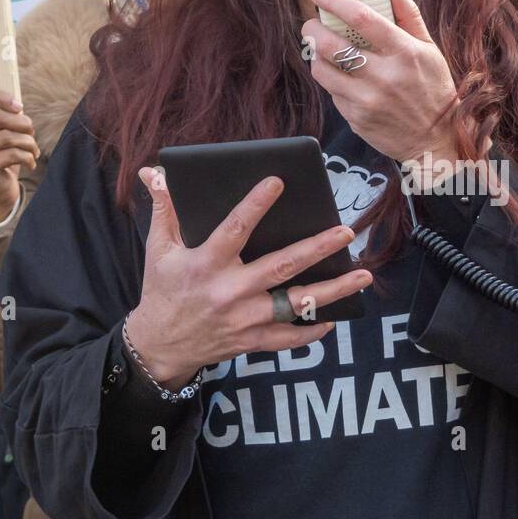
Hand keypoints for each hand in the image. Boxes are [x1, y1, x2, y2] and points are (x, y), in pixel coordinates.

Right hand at [0, 84, 38, 223]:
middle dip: (23, 123)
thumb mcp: (0, 132)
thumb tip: (18, 106)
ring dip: (28, 142)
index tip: (19, 106)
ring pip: (8, 136)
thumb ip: (4, 115)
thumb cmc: (0, 155)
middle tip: (32, 132)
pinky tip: (30, 162)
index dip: (1, 96)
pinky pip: (12, 154)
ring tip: (33, 149)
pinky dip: (27, 157)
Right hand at [124, 167, 372, 389]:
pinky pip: (289, 338)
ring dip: (333, 290)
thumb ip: (163, 209)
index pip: (235, 228)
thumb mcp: (158, 249)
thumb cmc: (162, 290)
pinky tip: (336, 316)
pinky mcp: (252, 341)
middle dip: (317, 248)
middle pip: (281, 266)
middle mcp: (230, 291)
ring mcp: (245, 319)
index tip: (277, 182)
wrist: (160, 346)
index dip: (255, 204)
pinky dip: (314, 330)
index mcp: (206, 263)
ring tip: (363, 275)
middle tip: (345, 231)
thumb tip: (155, 172)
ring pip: (297, 304)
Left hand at [302, 0, 460, 168]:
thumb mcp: (429, 50)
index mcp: (404, 52)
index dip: (333, 0)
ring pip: (322, 69)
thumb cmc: (433, 89)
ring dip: (315, 54)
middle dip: (312, 28)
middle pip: (331, 44)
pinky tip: (338, 74)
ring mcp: (367, 99)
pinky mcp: (356, 118)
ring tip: (320, 48)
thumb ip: (408, 15)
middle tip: (311, 24)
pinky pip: (331, 92)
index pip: (360, 17)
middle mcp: (384, 76)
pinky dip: (330, 79)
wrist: (435, 141)